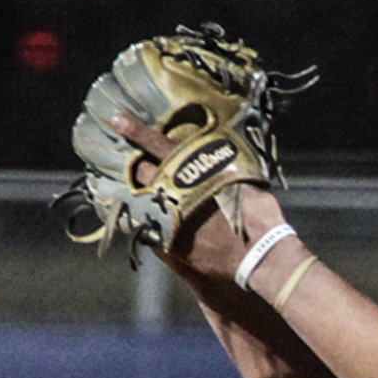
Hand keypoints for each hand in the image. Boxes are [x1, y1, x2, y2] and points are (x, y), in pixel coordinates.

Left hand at [106, 114, 289, 283]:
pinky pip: (148, 228)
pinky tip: (150, 220)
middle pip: (143, 172)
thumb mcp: (246, 182)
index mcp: (194, 173)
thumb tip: (219, 159)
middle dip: (136, 165)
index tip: (116, 120)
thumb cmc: (260, 219)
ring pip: (140, 200)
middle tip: (132, 161)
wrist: (260, 257)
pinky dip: (147, 222)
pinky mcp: (170, 245)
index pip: (158, 145)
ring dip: (137, 194)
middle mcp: (175, 194)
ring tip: (137, 191)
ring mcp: (169, 220)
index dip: (137, 131)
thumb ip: (226, 168)